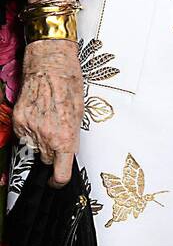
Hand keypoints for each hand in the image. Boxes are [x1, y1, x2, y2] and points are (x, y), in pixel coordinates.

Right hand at [12, 38, 83, 187]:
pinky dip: (30, 128)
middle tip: (57, 131)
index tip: (57, 181)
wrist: (50, 64)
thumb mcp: (80, 115)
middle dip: (52, 150)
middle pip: (47, 159)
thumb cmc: (69, 84)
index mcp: (65, 138)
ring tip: (48, 117)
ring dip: (41, 139)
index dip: (59, 180)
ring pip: (34, 147)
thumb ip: (72, 137)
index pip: (60, 173)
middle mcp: (46, 137)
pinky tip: (38, 113)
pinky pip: (24, 135)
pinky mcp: (18, 120)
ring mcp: (30, 129)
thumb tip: (69, 151)